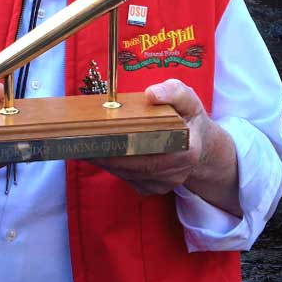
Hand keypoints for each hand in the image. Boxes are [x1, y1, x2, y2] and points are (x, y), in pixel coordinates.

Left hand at [88, 79, 241, 214]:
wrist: (200, 143)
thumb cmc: (188, 116)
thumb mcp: (187, 97)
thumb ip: (173, 92)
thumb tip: (151, 94)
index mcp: (187, 149)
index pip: (151, 149)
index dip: (124, 145)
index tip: (100, 135)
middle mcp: (176, 172)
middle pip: (135, 166)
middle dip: (106, 154)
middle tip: (81, 141)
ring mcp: (164, 184)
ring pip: (128, 174)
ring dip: (105, 161)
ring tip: (83, 144)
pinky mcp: (152, 189)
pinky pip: (127, 179)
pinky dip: (111, 166)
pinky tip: (98, 153)